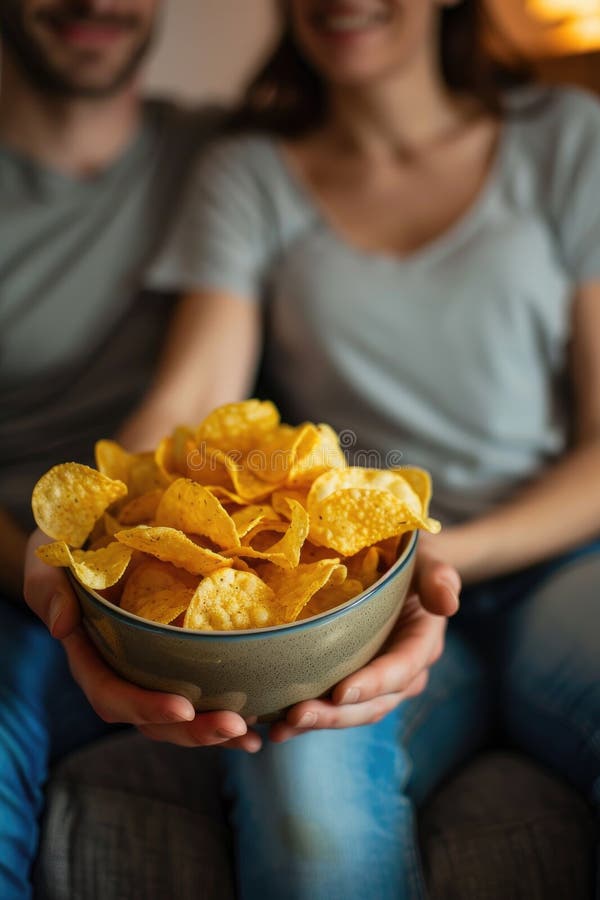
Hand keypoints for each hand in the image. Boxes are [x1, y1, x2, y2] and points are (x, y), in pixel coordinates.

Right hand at [23, 529, 261, 751]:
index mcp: (90, 654)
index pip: (112, 693)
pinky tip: (263, 720)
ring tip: (251, 738)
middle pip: (151, 718)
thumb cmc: (65, 543)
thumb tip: (63, 625)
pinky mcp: (177, 654)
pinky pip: (201, 691)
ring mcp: (149, 666)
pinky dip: (229, 708)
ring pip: (179, 715)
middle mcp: (121, 668)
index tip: (184, 708)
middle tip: (236, 728)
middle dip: (193, 731)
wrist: (91, 527)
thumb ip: (48, 588)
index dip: (145, 707)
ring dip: (214, 731)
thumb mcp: (48, 557)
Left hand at [269, 544, 459, 741]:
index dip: (373, 683)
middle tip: (297, 715)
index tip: (341, 692)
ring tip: (281, 728)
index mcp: (422, 642)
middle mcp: (403, 670)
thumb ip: (439, 576)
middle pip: (373, 703)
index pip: (401, 669)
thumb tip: (449, 604)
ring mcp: (377, 681)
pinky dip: (307, 718)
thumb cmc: (406, 554)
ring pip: (351, 712)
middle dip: (336, 714)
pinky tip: (275, 726)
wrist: (392, 559)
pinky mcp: (353, 679)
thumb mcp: (428, 558)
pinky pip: (333, 706)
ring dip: (318, 722)